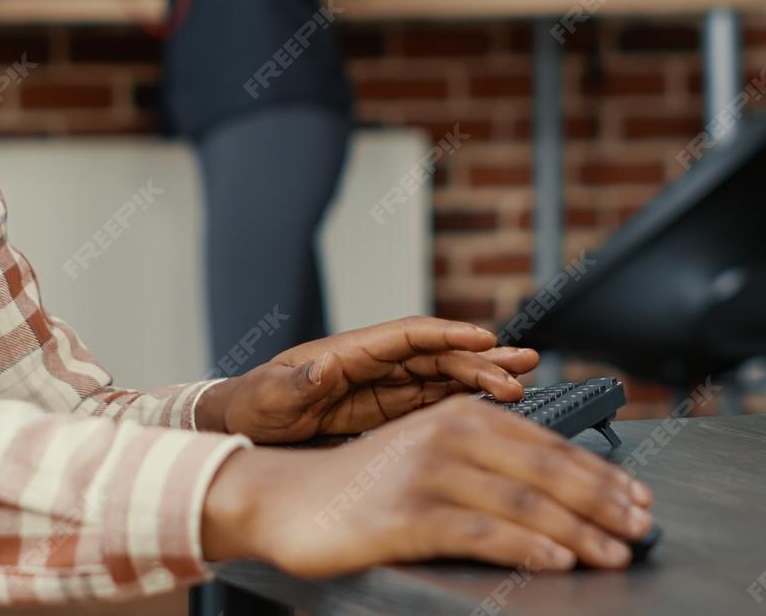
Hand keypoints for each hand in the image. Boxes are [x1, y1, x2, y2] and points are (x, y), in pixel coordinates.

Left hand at [195, 317, 539, 442]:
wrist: (243, 430)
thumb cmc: (253, 406)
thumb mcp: (271, 396)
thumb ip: (298, 384)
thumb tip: (322, 367)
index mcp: (349, 352)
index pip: (408, 336)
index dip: (448, 335)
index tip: (484, 339)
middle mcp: (373, 364)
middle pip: (436, 356)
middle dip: (479, 360)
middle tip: (521, 370)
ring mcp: (382, 387)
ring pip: (441, 377)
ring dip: (481, 378)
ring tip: (522, 381)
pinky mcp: (385, 412)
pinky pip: (431, 403)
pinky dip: (464, 402)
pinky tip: (493, 407)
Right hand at [201, 395, 656, 575]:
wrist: (286, 499)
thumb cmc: (364, 487)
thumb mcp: (431, 457)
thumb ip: (487, 463)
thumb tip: (560, 494)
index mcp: (461, 415)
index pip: (548, 444)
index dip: (600, 474)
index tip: (638, 500)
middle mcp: (448, 434)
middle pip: (545, 470)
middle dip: (603, 503)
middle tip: (640, 529)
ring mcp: (426, 472)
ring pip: (521, 501)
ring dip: (578, 530)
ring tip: (613, 553)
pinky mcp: (405, 513)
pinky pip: (479, 531)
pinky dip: (525, 547)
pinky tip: (555, 561)